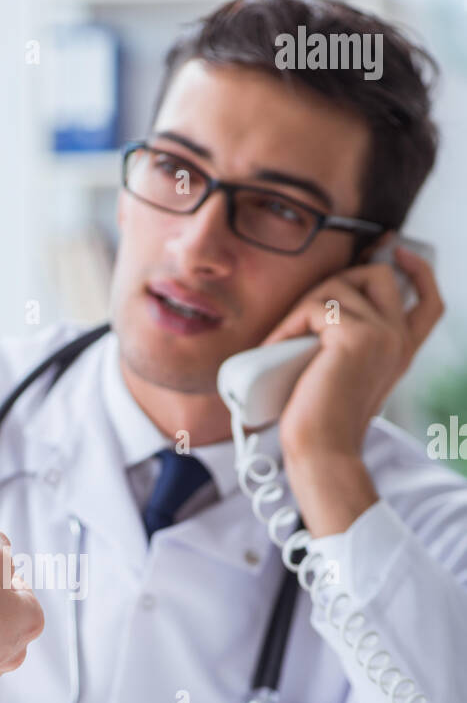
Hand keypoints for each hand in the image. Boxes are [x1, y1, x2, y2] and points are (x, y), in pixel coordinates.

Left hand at [271, 244, 443, 462]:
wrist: (320, 451)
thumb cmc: (320, 421)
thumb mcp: (343, 374)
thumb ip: (348, 344)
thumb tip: (324, 312)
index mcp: (401, 350)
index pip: (429, 300)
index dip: (418, 270)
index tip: (395, 251)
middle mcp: (398, 339)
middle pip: (378, 275)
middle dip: (336, 280)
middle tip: (305, 315)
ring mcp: (382, 334)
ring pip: (337, 286)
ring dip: (301, 309)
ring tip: (282, 342)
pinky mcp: (355, 336)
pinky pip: (314, 307)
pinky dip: (287, 325)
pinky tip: (274, 349)